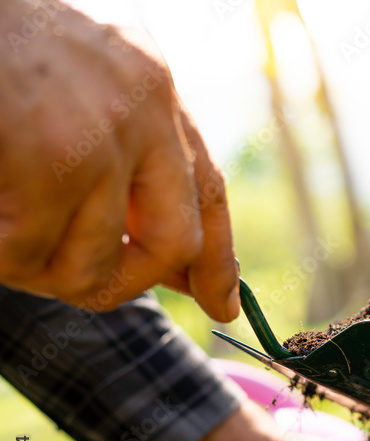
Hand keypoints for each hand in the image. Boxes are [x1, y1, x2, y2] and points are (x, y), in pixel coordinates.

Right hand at [0, 2, 238, 320]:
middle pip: (174, 241)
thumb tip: (159, 253)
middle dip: (134, 283)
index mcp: (150, 85)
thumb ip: (122, 150)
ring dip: (40, 269)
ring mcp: (99, 137)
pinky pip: (26, 254)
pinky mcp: (48, 162)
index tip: (223, 305)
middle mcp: (142, 109)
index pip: (208, 187)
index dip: (218, 256)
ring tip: (4, 231)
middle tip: (85, 288)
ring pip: (91, 264)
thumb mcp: (81, 81)